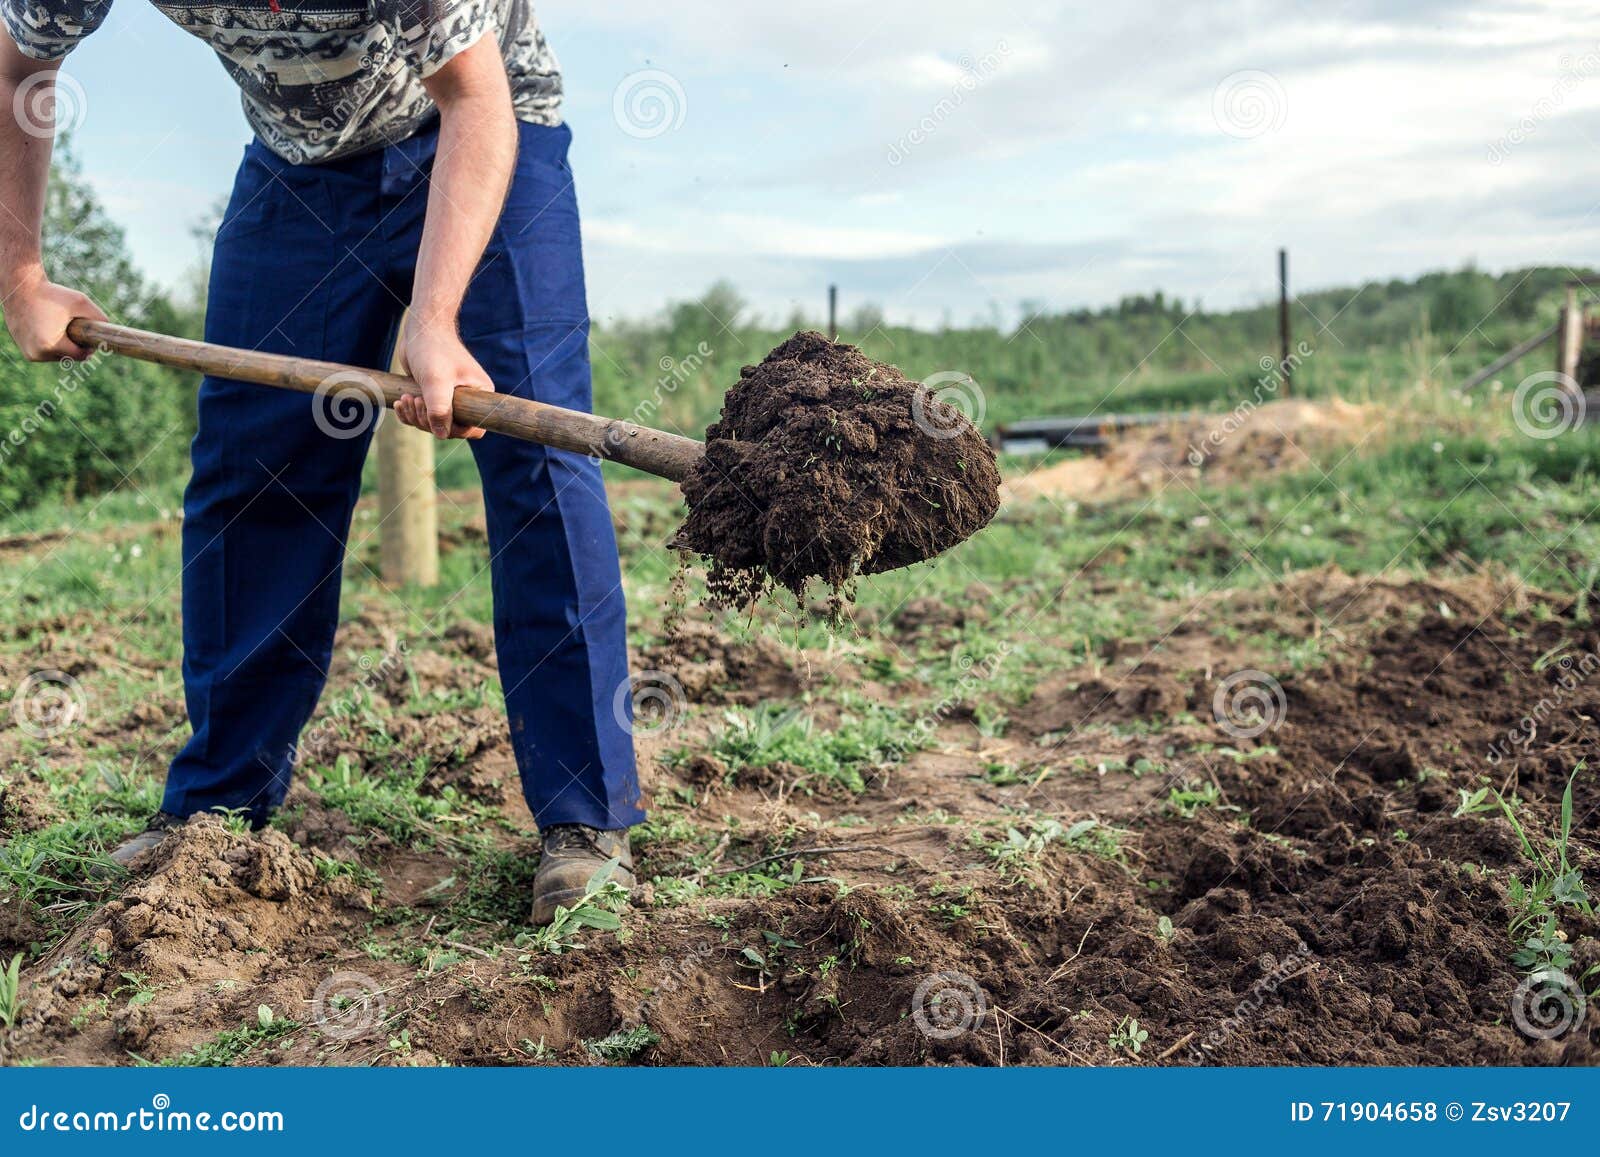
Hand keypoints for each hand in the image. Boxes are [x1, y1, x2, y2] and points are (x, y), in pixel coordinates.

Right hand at [3, 268, 106, 360]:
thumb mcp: (81, 302)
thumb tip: (111, 332)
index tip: (90, 336)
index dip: (89, 347)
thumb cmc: (52, 294)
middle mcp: (37, 353)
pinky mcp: (25, 351)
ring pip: (58, 356)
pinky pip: (47, 353)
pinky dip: (52, 344)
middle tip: (73, 327)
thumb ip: (99, 317)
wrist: (20, 287)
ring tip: (58, 326)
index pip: (80, 356)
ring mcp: (30, 354)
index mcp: (50, 345)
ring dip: (63, 346)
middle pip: (69, 357)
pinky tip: (49, 329)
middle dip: (75, 345)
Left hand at [395, 322, 490, 439]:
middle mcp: (468, 398)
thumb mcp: (436, 381)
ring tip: (405, 398)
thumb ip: (440, 409)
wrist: (420, 328)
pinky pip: (423, 415)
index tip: (434, 416)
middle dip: (427, 420)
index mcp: (480, 395)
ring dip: (416, 416)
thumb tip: (442, 434)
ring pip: (433, 424)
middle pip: (450, 428)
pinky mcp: (433, 394)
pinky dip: (410, 413)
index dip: (454, 429)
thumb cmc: (433, 349)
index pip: (474, 428)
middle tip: (414, 400)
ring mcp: (450, 397)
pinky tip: (400, 402)